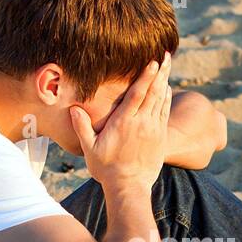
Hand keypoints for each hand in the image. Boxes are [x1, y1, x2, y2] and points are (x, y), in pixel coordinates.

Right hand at [71, 52, 171, 193]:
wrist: (129, 187)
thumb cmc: (106, 169)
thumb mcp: (90, 149)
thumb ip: (82, 127)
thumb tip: (73, 109)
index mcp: (124, 122)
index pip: (138, 94)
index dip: (146, 76)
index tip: (152, 61)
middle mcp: (142, 123)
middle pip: (153, 92)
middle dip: (160, 72)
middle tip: (165, 54)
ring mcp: (153, 129)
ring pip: (161, 100)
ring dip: (165, 81)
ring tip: (168, 64)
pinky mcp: (160, 137)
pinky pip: (165, 113)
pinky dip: (167, 98)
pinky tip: (167, 88)